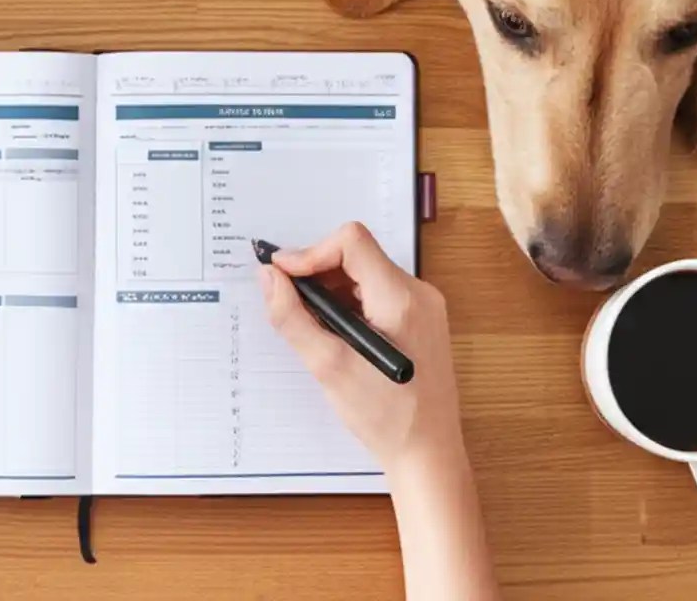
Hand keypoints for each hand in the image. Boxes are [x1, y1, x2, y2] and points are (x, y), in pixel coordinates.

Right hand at [258, 222, 461, 470]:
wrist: (428, 454)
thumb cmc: (386, 417)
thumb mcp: (328, 366)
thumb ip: (293, 317)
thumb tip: (269, 278)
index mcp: (401, 299)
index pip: (351, 242)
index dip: (310, 253)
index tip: (280, 275)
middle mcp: (418, 293)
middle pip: (356, 255)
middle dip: (316, 273)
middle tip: (288, 303)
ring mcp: (423, 306)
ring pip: (363, 274)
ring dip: (330, 291)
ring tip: (312, 327)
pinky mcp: (419, 320)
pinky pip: (375, 293)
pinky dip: (347, 304)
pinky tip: (334, 336)